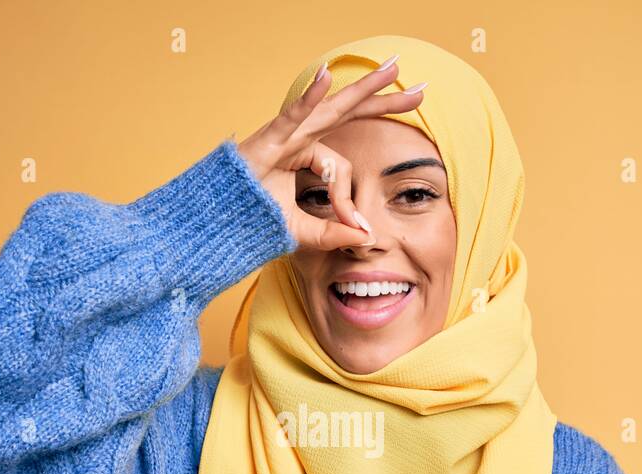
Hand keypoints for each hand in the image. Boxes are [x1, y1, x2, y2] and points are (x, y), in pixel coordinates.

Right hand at [236, 57, 424, 249]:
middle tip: (422, 90)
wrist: (219, 229)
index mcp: (306, 157)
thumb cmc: (254, 223)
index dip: (347, 199)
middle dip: (384, 100)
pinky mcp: (267, 142)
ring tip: (392, 67)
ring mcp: (283, 137)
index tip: (355, 227)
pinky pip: (292, 117)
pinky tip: (324, 76)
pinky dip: (308, 98)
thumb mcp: (305, 231)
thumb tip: (369, 237)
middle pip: (348, 114)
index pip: (340, 169)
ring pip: (330, 110)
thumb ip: (336, 231)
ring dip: (362, 88)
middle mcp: (299, 140)